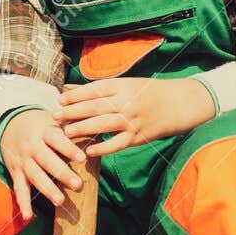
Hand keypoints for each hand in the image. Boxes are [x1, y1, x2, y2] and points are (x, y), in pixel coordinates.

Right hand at [0, 108, 85, 221]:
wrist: (12, 125)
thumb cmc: (45, 125)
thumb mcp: (57, 121)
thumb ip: (76, 126)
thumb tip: (103, 130)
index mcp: (45, 132)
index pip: (57, 140)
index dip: (69, 149)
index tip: (83, 158)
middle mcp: (32, 146)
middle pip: (47, 161)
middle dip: (62, 174)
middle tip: (78, 185)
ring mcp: (23, 161)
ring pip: (35, 176)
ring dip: (47, 189)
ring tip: (61, 201)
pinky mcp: (15, 172)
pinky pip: (19, 189)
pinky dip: (23, 203)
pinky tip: (29, 216)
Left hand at [53, 77, 214, 156]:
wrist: (180, 103)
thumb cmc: (151, 93)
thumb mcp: (130, 84)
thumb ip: (106, 90)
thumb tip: (77, 92)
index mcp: (123, 86)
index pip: (94, 90)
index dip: (75, 95)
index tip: (60, 100)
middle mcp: (126, 102)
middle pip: (95, 106)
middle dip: (73, 111)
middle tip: (55, 116)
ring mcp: (132, 120)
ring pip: (103, 124)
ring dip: (83, 128)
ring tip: (66, 132)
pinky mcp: (138, 136)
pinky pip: (117, 143)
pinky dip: (103, 147)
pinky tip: (89, 150)